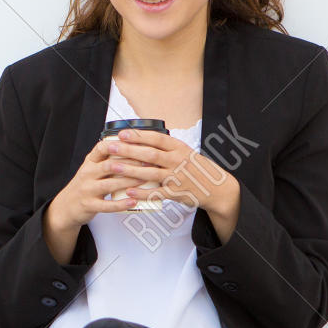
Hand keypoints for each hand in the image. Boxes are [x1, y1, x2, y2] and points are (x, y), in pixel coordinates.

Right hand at [47, 133, 146, 229]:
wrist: (67, 206)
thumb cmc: (85, 186)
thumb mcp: (92, 169)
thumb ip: (108, 160)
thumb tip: (133, 149)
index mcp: (90, 162)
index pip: (102, 148)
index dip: (119, 144)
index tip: (136, 144)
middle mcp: (87, 174)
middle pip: (109, 165)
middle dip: (130, 163)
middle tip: (148, 162)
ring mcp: (87, 190)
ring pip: (109, 184)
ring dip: (129, 182)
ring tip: (145, 180)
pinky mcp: (89, 205)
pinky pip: (107, 205)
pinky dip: (121, 204)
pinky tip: (133, 201)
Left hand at [97, 127, 234, 215]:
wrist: (217, 188)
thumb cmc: (197, 169)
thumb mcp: (185, 152)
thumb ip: (167, 147)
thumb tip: (145, 138)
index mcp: (179, 148)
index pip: (156, 138)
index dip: (138, 136)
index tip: (122, 133)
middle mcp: (178, 161)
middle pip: (149, 154)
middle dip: (128, 150)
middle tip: (111, 148)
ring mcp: (177, 177)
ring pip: (150, 173)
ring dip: (130, 170)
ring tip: (114, 167)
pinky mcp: (176, 193)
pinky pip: (156, 193)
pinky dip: (142, 192)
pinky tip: (129, 191)